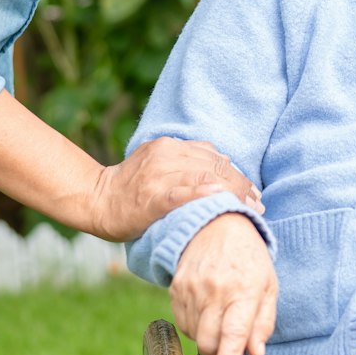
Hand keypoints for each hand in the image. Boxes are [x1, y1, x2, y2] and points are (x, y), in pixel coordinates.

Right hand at [88, 138, 262, 241]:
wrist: (97, 199)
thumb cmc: (132, 186)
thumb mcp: (159, 160)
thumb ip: (189, 158)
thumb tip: (225, 159)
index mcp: (171, 146)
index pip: (214, 157)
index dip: (238, 175)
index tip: (254, 192)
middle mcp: (166, 155)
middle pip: (214, 167)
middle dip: (240, 186)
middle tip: (258, 204)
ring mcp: (158, 176)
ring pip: (203, 178)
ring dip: (231, 193)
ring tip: (248, 208)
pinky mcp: (151, 197)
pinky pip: (181, 194)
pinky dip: (201, 194)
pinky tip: (218, 198)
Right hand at [171, 214, 277, 354]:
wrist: (216, 224)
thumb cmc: (248, 258)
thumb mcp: (269, 286)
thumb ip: (263, 323)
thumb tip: (255, 353)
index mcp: (244, 290)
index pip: (234, 334)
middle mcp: (215, 291)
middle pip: (208, 341)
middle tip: (228, 348)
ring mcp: (192, 289)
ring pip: (193, 335)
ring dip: (206, 338)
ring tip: (219, 318)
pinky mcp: (176, 288)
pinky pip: (181, 323)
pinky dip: (194, 326)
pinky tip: (206, 311)